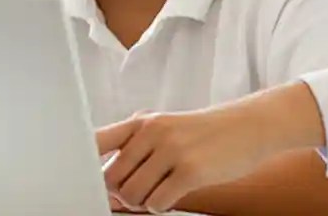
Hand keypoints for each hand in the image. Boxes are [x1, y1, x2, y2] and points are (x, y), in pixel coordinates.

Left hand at [96, 83, 323, 212]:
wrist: (250, 126)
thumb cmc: (205, 132)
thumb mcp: (167, 126)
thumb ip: (136, 146)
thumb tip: (107, 181)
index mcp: (143, 121)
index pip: (96, 141)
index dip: (82, 163)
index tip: (78, 177)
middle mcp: (153, 133)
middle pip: (111, 178)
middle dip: (120, 193)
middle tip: (139, 191)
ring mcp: (172, 151)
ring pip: (132, 194)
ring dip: (141, 202)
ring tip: (158, 192)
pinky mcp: (191, 171)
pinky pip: (156, 203)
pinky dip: (159, 206)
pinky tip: (172, 195)